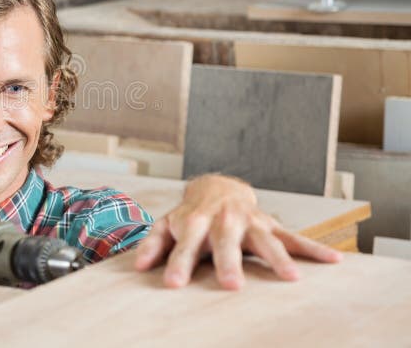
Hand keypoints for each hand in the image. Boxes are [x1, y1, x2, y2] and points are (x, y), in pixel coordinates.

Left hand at [133, 174, 342, 289]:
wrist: (216, 187)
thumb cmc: (189, 214)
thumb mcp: (166, 224)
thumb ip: (154, 245)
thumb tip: (138, 266)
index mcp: (195, 221)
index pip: (185, 245)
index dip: (179, 264)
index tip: (173, 285)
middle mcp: (224, 220)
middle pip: (225, 242)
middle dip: (229, 262)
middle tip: (232, 285)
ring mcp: (250, 221)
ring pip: (265, 239)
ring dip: (278, 258)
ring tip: (291, 278)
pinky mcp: (271, 224)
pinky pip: (295, 238)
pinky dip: (315, 249)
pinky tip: (334, 261)